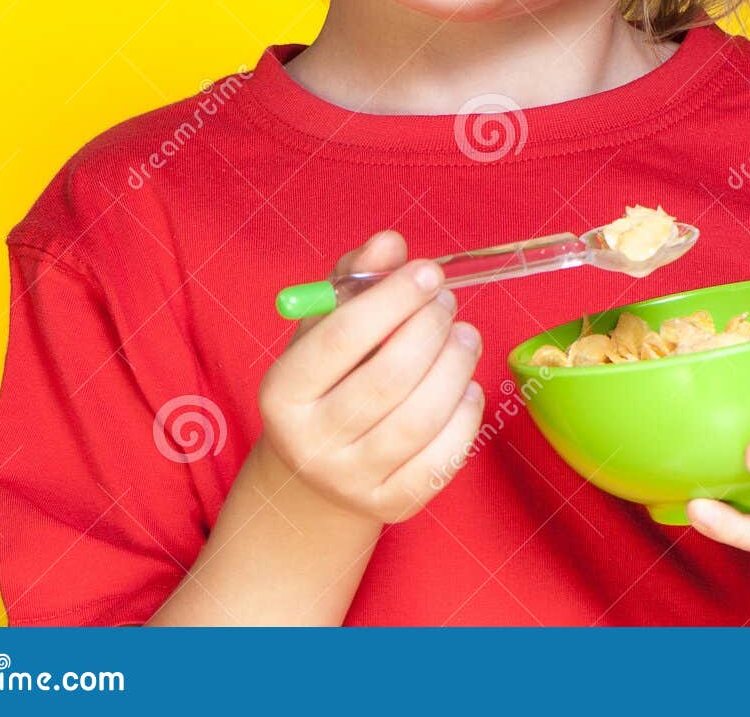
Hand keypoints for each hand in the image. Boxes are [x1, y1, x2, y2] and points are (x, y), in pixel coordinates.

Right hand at [256, 230, 485, 522]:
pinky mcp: (393, 506)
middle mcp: (311, 444)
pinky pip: (444, 456)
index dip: (393, 298)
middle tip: (448, 302)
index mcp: (282, 393)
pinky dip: (466, 412)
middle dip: (431, 328)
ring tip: (464, 335)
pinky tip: (465, 386)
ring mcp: (352, 481)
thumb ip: (356, 279)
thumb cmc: (329, 381)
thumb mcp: (327, 327)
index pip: (341, 337)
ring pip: (422, 417)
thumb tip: (390, 242)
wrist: (317, 474)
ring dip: (457, 364)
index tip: (428, 271)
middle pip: (388, 378)